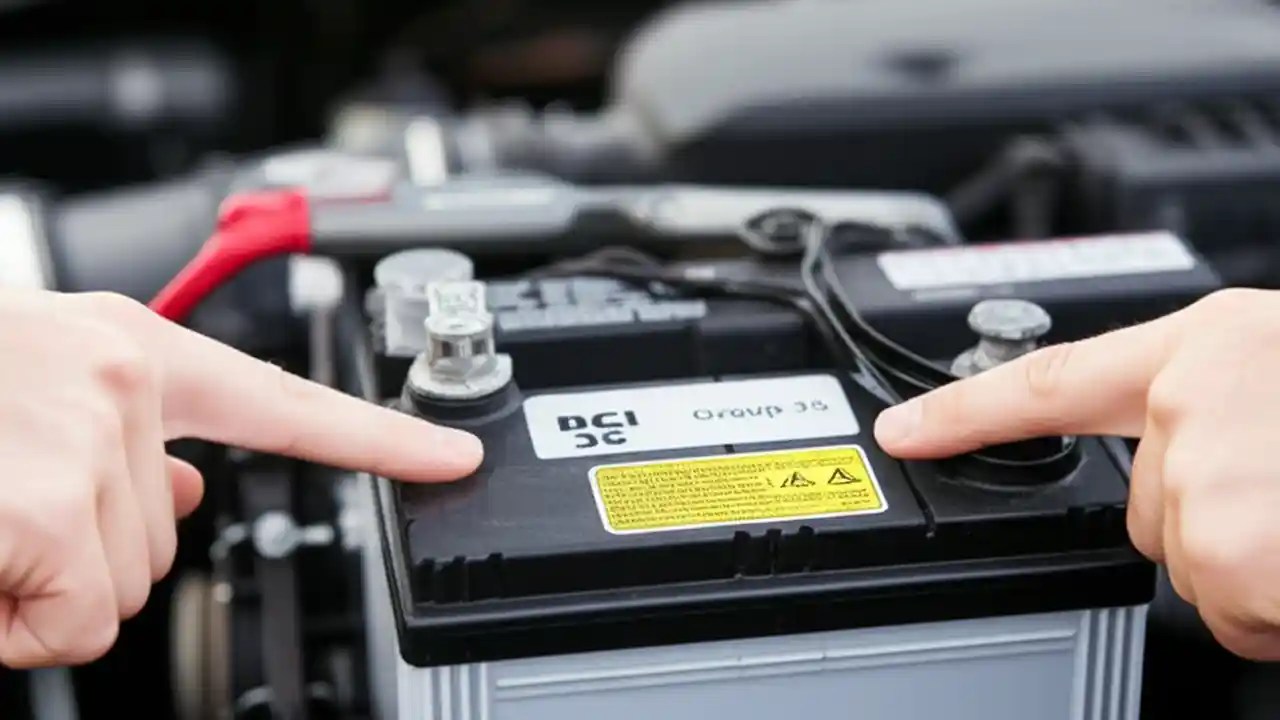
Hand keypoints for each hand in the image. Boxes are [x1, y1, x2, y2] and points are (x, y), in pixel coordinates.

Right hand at [0, 289, 481, 667]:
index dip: (380, 439)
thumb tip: (194, 493)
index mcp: (135, 352)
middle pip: (165, 543)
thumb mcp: (48, 389)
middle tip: (3, 515)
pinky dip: (10, 623)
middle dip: (83, 557)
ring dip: (40, 591)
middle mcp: (124, 384)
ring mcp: (84, 443)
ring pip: (117, 591)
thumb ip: (131, 442)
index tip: (452, 461)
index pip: (287, 402)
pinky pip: (66, 621)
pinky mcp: (41, 506)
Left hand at [873, 288, 1279, 660]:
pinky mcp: (1229, 547)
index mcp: (1200, 344)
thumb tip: (1177, 449)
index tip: (901, 431)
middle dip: (1204, 521)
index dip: (966, 412)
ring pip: (1185, 563)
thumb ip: (1203, 403)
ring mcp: (1200, 475)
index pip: (1049, 379)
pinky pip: (1226, 611)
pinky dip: (1270, 607)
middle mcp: (1185, 401)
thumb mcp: (1275, 369)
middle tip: (1276, 494)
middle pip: (1134, 509)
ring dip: (1248, 565)